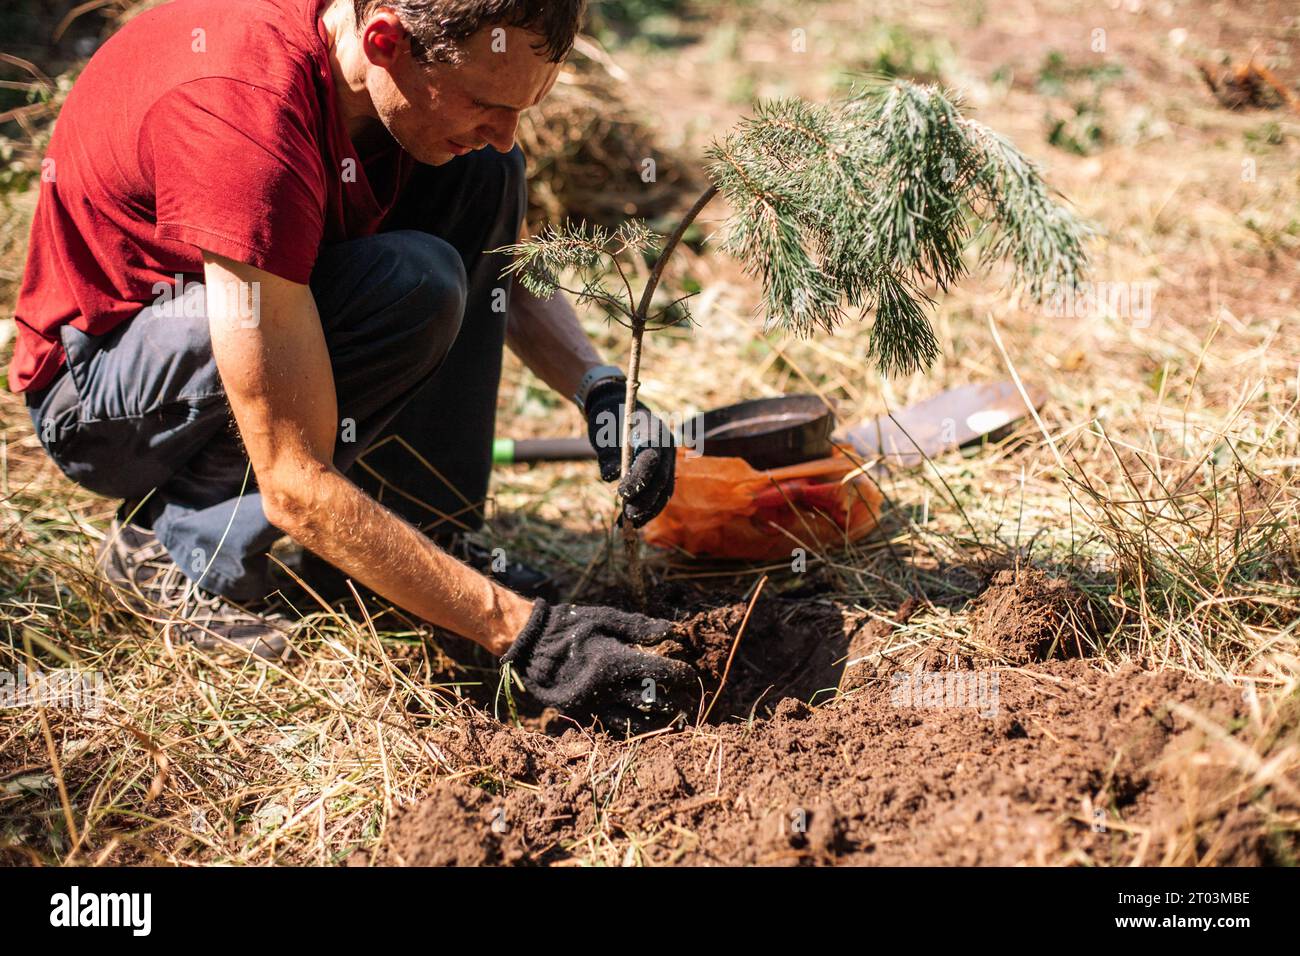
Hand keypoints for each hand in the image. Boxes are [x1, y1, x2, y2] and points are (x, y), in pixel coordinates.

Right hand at [501, 600, 699, 731]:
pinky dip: (632, 729)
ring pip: (635, 724)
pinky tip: (645, 725)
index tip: (690, 675)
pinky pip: (613, 729)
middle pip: (652, 702)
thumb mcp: (604, 618)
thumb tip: (672, 632)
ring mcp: (592, 705)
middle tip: (688, 700)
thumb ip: (640, 627)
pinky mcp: (581, 715)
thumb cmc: (570, 627)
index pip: (660, 673)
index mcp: (614, 661)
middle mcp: (606, 688)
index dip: (681, 675)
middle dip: (675, 702)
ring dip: (658, 722)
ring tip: (673, 718)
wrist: (529, 646)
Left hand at [584, 380, 675, 526]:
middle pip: (662, 480)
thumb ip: (608, 453)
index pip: (651, 459)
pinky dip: (645, 509)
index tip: (622, 493)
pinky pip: (657, 493)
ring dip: (647, 510)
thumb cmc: (608, 418)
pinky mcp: (660, 471)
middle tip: (628, 516)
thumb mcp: (603, 431)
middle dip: (646, 500)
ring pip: (663, 491)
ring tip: (629, 524)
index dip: (639, 478)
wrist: (617, 409)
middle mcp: (666, 447)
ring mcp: (666, 460)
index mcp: (654, 432)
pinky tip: (629, 523)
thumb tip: (610, 476)